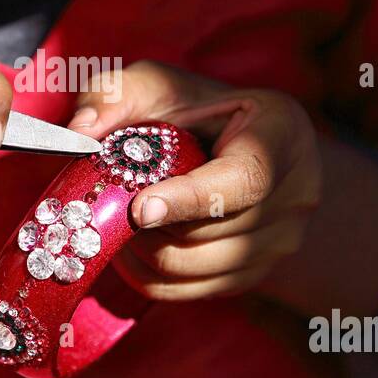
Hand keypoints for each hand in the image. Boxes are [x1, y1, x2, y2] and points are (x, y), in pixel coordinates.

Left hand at [68, 60, 321, 300]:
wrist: (246, 149)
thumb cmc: (198, 112)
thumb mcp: (160, 85)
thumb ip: (116, 95)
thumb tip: (79, 133)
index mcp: (282, 134)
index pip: (244, 180)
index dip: (191, 199)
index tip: (141, 208)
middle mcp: (297, 192)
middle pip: (211, 233)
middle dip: (149, 226)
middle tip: (109, 206)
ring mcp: (283, 241)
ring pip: (195, 268)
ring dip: (143, 253)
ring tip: (117, 223)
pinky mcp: (257, 275)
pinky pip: (191, 292)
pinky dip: (150, 276)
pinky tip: (132, 247)